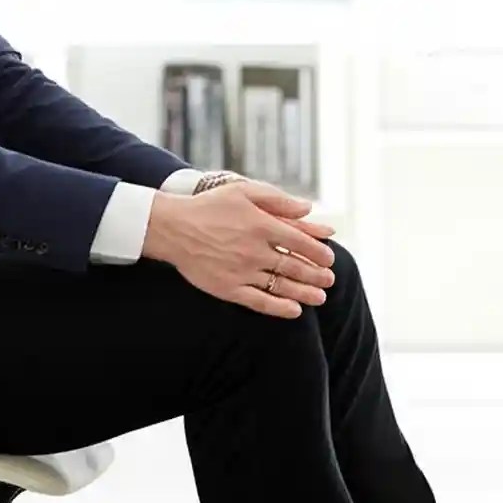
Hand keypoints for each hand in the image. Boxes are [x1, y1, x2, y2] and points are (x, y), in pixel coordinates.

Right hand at [141, 181, 336, 318]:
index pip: (301, 242)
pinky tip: (294, 311)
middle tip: (330, 279)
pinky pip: (259, 302)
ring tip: (320, 297)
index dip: (320, 251)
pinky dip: (279, 308)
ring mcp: (243, 272)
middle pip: (295, 266)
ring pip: (282, 285)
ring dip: (305, 292)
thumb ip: (278, 200)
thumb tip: (307, 208)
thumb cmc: (208, 207)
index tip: (329, 257)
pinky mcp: (228, 288)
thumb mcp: (243, 191)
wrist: (173, 228)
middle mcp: (256, 251)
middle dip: (317, 274)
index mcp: (262, 225)